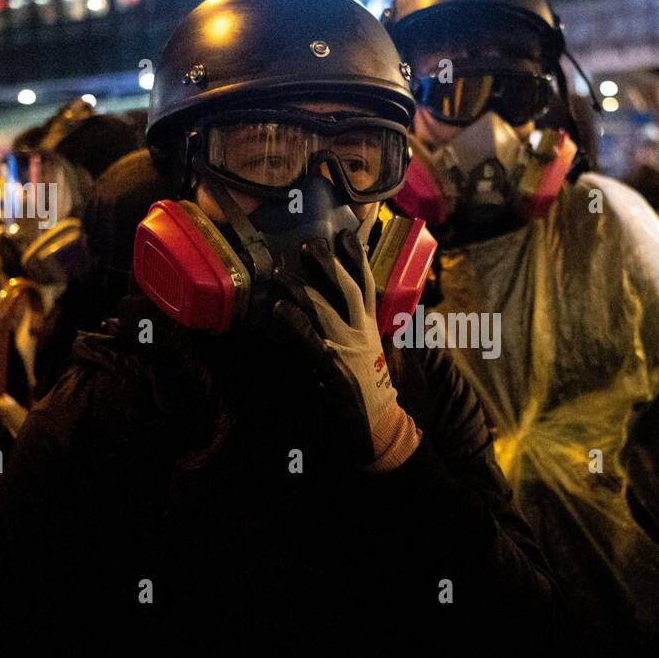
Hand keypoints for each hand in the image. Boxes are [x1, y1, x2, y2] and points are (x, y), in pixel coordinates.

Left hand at [270, 230, 421, 471]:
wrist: (379, 422)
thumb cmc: (372, 388)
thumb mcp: (375, 353)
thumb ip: (368, 330)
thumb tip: (362, 312)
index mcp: (372, 326)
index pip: (368, 284)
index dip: (356, 259)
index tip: (345, 235)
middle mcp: (362, 331)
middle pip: (348, 288)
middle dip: (329, 264)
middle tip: (310, 244)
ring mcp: (348, 347)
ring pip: (325, 309)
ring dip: (302, 289)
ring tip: (281, 273)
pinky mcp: (332, 365)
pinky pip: (310, 339)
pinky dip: (294, 322)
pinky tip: (279, 309)